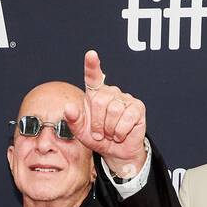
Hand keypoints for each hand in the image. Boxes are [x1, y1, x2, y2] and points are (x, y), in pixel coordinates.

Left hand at [63, 50, 146, 178]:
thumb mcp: (81, 132)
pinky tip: (120, 134)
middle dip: (97, 122)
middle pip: (100, 101)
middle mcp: (111, 92)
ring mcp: (125, 98)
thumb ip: (73, 120)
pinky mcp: (137, 107)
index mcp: (95, 94)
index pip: (93, 77)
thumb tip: (68, 108)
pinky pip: (126, 118)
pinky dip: (120, 131)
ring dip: (109, 129)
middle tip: (99, 133)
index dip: (92, 66)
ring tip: (110, 134)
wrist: (115, 152)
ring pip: (113, 111)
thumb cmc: (98, 138)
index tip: (91, 54)